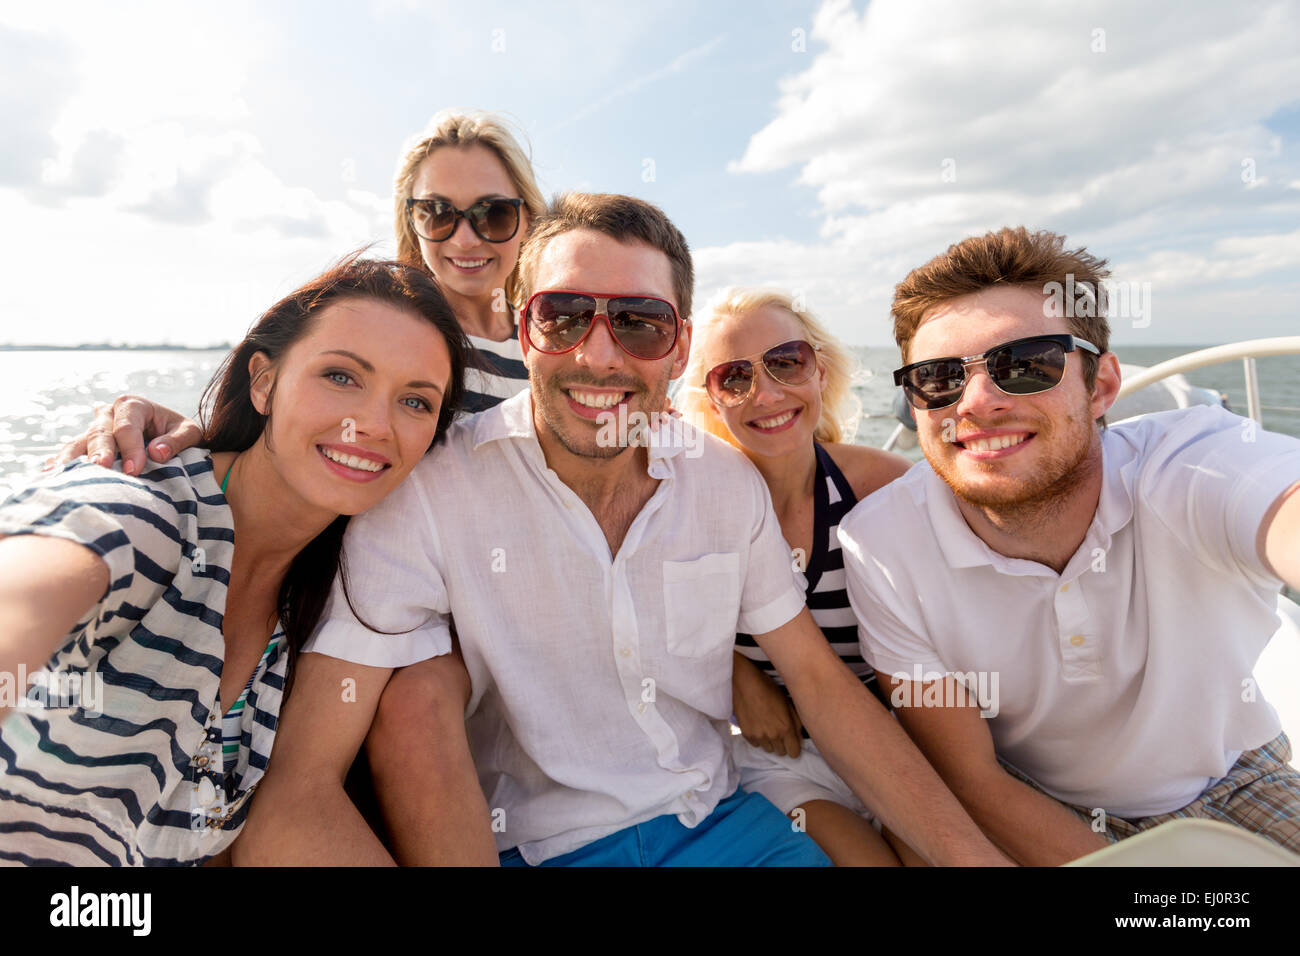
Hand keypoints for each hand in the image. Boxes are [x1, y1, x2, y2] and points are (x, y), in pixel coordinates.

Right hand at [45, 395, 201, 475]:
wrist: (168, 435)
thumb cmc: (179, 433)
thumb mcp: (189, 432)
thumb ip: (177, 440)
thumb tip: (157, 453)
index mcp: (134, 405)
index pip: (128, 427)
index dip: (131, 448)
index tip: (135, 469)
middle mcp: (108, 414)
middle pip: (100, 433)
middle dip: (100, 451)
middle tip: (100, 468)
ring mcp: (94, 429)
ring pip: (79, 442)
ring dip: (71, 458)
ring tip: (61, 474)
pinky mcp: (86, 445)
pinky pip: (71, 452)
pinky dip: (61, 462)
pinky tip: (49, 474)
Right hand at [731, 652, 802, 757]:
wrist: (746, 684)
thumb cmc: (769, 689)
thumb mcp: (788, 702)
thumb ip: (796, 722)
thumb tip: (799, 736)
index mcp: (786, 728)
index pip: (794, 752)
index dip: (795, 748)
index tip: (793, 742)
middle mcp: (773, 735)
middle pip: (781, 752)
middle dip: (783, 744)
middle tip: (780, 732)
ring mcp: (758, 736)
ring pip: (768, 749)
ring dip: (770, 742)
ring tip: (768, 728)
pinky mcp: (746, 734)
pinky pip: (756, 744)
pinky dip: (758, 738)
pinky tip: (758, 726)